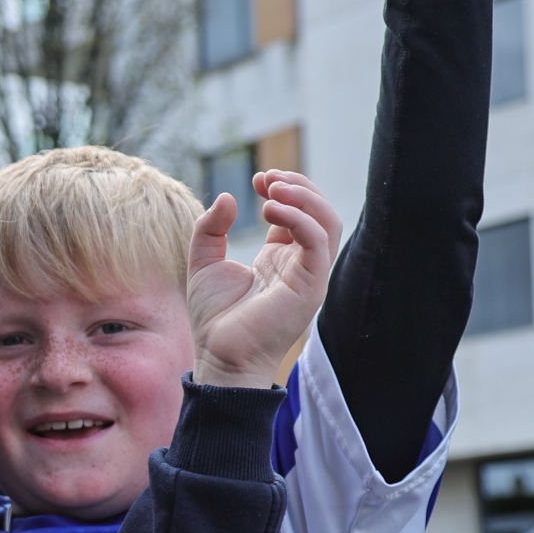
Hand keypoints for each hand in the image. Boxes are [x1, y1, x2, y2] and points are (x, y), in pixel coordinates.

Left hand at [186, 171, 341, 388]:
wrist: (219, 355)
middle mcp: (299, 265)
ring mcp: (309, 275)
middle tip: (268, 177)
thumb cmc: (214, 317)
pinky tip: (272, 210)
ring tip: (273, 189)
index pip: (299, 213)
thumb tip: (228, 197)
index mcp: (280, 259)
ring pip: (329, 223)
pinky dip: (301, 219)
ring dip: (305, 197)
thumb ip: (211, 229)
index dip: (284, 189)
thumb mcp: (204, 262)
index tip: (258, 178)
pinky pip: (319, 242)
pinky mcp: (310, 286)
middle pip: (320, 212)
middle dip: (298, 186)